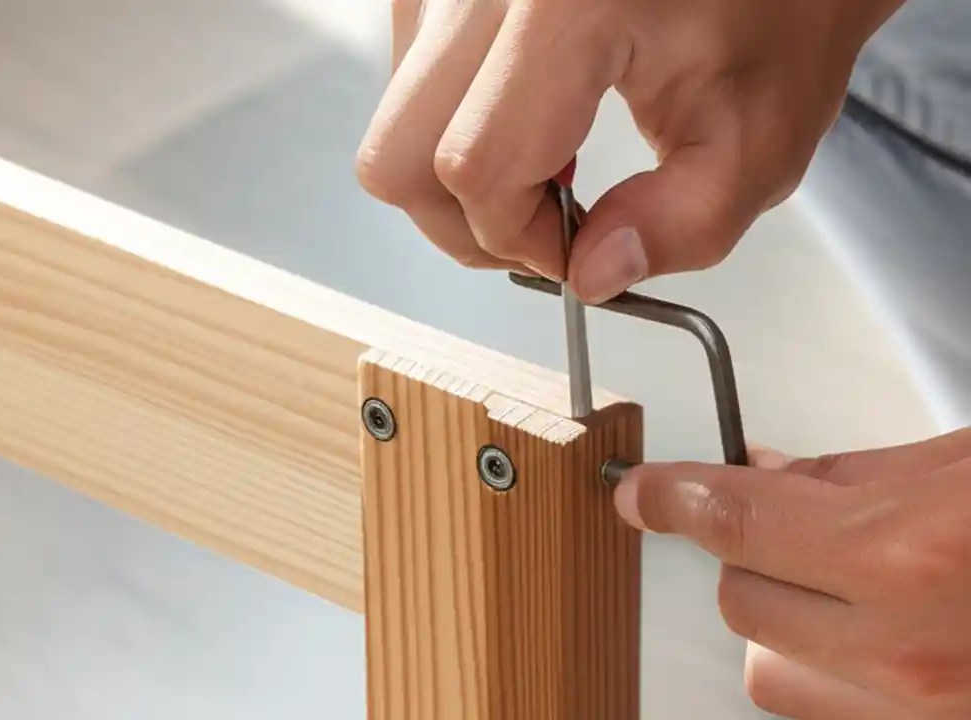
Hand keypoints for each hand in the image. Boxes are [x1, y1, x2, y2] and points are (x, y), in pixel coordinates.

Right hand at [356, 0, 904, 302]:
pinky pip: (408, 84)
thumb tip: (590, 274)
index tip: (575, 250)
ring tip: (552, 161)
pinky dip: (455, 129)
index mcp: (564, 6)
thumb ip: (682, 225)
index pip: (477, 166)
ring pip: (393, 124)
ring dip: (458, 177)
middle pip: (397, 156)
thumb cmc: (780, 3)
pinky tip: (532, 118)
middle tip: (541, 228)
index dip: (520, 238)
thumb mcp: (763, 132)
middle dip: (463, 224)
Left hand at [613, 429, 970, 717]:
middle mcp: (904, 651)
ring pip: (770, 673)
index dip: (673, 497)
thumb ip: (848, 474)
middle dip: (751, 553)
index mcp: (905, 555)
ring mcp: (920, 714)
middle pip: (740, 601)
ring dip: (785, 621)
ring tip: (851, 582)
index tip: (645, 492)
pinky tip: (877, 628)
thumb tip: (760, 476)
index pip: (735, 523)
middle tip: (801, 522)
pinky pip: (827, 710)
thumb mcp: (961, 465)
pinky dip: (830, 669)